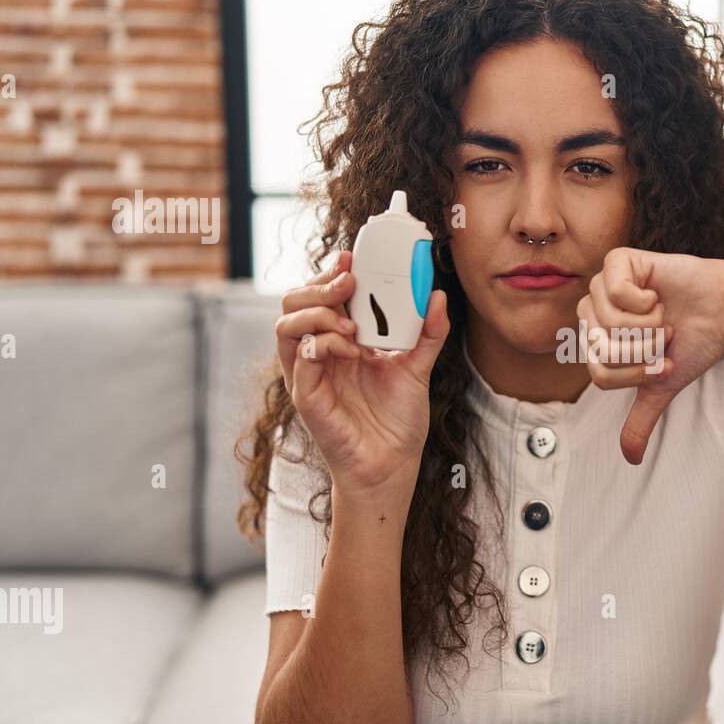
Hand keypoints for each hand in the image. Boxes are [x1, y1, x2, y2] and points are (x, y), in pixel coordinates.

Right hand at [276, 250, 449, 493]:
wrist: (393, 466)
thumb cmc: (397, 421)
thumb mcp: (417, 368)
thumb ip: (428, 333)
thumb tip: (437, 295)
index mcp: (339, 342)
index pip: (319, 296)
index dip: (329, 273)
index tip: (351, 258)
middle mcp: (319, 355)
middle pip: (294, 303)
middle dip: (319, 285)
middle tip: (349, 282)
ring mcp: (309, 375)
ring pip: (286, 326)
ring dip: (317, 313)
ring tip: (350, 324)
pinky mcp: (307, 397)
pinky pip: (300, 358)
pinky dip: (322, 344)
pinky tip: (350, 350)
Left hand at [577, 247, 723, 464]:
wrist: (723, 311)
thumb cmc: (692, 342)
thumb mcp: (662, 386)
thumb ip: (641, 419)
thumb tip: (630, 459)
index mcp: (596, 340)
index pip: (599, 372)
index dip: (636, 373)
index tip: (662, 363)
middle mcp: (593, 311)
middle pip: (601, 350)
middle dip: (643, 352)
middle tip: (664, 339)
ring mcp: (603, 285)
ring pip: (609, 323)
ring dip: (647, 327)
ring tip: (664, 317)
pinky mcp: (619, 262)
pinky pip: (615, 291)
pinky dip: (644, 302)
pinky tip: (657, 295)